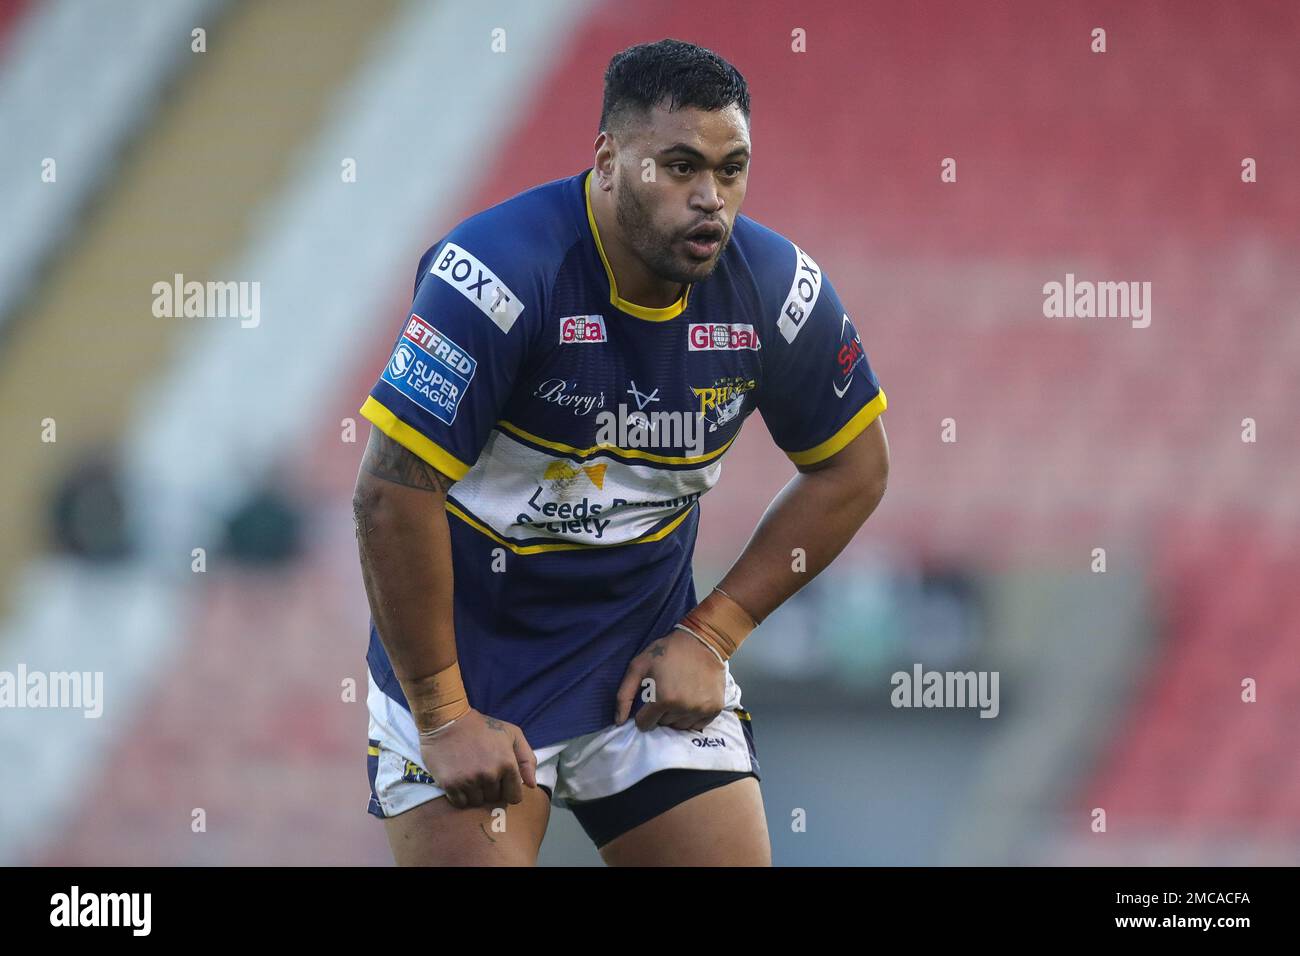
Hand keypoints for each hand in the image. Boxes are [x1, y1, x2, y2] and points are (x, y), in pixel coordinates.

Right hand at [417, 709, 537, 808]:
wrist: (448, 721)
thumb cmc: (483, 727)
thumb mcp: (512, 734)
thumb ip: (527, 759)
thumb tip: (532, 785)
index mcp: (507, 764)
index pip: (514, 797)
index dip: (508, 791)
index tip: (501, 783)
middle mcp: (489, 774)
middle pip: (494, 799)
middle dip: (491, 790)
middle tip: (482, 773)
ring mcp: (469, 780)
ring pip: (477, 802)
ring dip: (475, 794)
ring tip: (471, 776)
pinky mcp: (451, 784)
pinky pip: (460, 803)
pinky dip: (460, 797)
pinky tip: (460, 781)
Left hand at [614, 629, 725, 732]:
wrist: (702, 641)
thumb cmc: (666, 652)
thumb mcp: (638, 666)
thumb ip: (624, 695)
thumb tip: (618, 721)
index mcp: (664, 699)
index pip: (644, 723)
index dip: (643, 712)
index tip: (650, 698)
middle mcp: (683, 708)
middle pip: (663, 724)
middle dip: (660, 712)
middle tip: (666, 691)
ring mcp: (701, 709)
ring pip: (679, 726)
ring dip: (676, 715)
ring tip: (679, 694)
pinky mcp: (714, 709)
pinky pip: (697, 725)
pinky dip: (692, 716)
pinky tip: (691, 699)